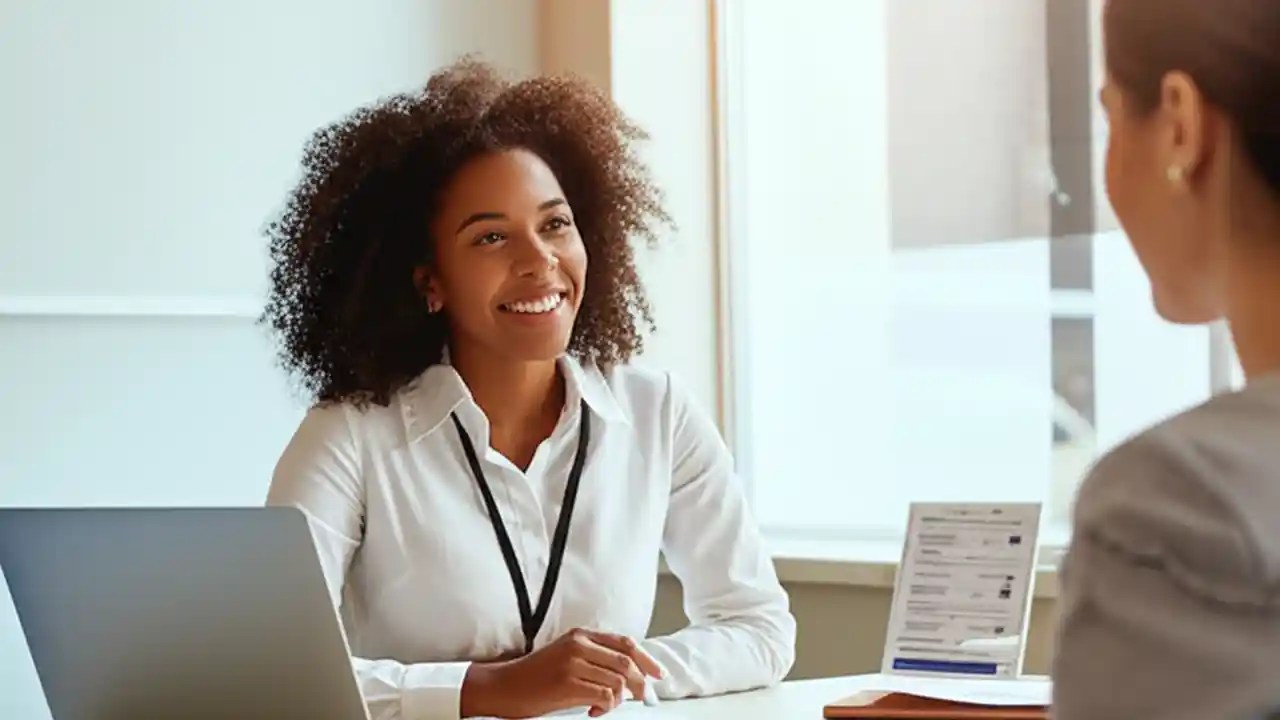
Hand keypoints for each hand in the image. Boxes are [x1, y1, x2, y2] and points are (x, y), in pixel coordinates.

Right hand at [460, 628, 663, 717]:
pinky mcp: (567, 683)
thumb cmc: (536, 675)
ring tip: (604, 707)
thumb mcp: (566, 654)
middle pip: (626, 662)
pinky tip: (594, 712)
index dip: (647, 660)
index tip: (658, 676)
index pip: (625, 643)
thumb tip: (629, 672)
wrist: (505, 686)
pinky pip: (604, 697)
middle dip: (640, 684)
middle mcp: (579, 644)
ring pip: (618, 681)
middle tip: (643, 699)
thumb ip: (594, 655)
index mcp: (581, 635)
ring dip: (618, 700)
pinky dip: (606, 708)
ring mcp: (573, 663)